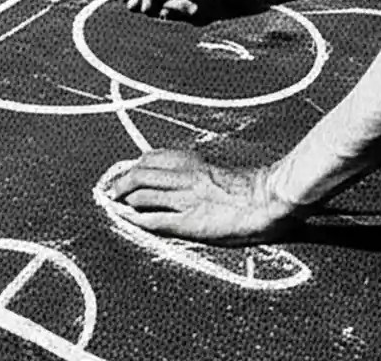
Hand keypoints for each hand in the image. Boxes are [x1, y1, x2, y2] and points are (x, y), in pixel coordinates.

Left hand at [104, 149, 305, 245]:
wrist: (268, 199)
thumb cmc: (250, 187)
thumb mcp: (216, 171)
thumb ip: (196, 173)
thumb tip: (179, 178)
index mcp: (193, 162)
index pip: (152, 158)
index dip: (133, 166)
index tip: (125, 172)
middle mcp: (185, 177)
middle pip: (140, 174)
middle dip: (120, 183)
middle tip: (111, 191)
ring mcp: (185, 200)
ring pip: (142, 195)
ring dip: (124, 201)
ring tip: (115, 205)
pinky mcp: (189, 222)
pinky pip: (154, 219)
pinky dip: (137, 219)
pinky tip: (128, 220)